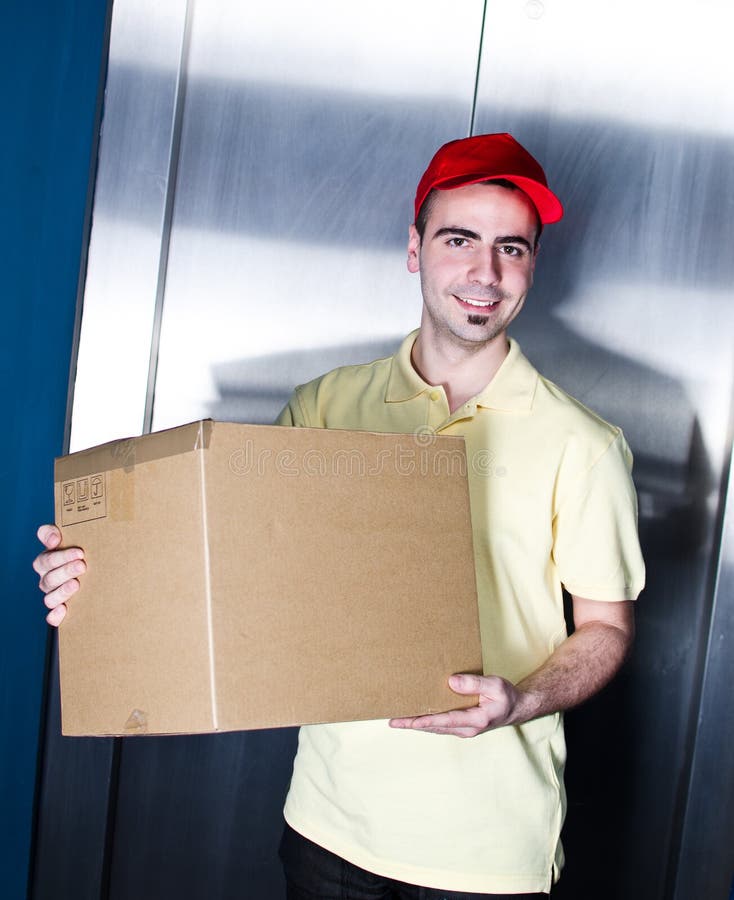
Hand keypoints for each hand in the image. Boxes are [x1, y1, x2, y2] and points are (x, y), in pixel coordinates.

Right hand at [32, 524, 85, 626]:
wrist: (97, 570)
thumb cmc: (82, 552)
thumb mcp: (74, 538)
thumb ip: (56, 533)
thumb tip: (54, 538)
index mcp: (47, 562)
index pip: (46, 559)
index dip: (60, 556)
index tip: (79, 553)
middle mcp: (47, 579)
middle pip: (49, 578)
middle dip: (66, 571)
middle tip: (83, 566)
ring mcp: (53, 595)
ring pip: (50, 597)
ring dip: (62, 591)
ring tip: (76, 584)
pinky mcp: (60, 610)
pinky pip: (52, 616)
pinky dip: (55, 615)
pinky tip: (63, 610)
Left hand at [389, 673, 526, 737]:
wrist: (516, 708)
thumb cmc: (506, 696)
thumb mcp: (495, 685)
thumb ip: (474, 683)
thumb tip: (451, 682)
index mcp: (476, 720)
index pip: (446, 721)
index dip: (427, 721)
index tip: (410, 721)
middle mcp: (467, 729)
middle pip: (435, 727)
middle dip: (413, 725)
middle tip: (393, 721)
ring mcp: (463, 729)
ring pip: (435, 728)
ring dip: (416, 724)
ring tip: (397, 720)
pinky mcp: (461, 726)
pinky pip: (439, 725)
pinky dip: (425, 722)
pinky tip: (414, 717)